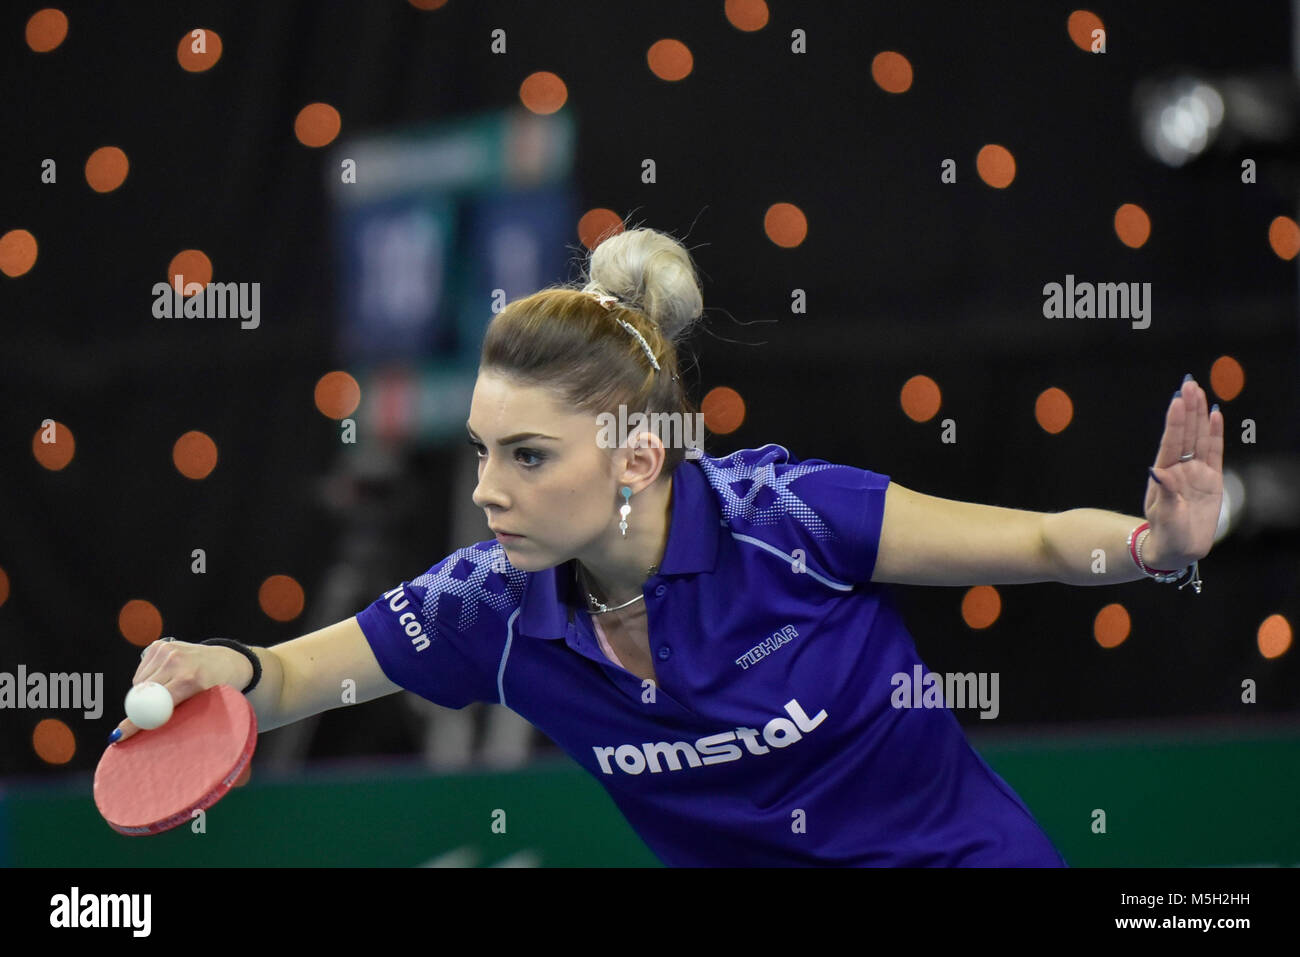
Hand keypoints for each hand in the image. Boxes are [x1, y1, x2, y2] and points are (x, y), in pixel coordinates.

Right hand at [109, 639, 253, 742]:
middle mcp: (177, 662)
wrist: (228, 661)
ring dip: (145, 693)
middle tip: (147, 716)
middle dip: (139, 709)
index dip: (135, 723)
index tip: (118, 735)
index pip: (155, 705)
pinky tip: (165, 678)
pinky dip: (147, 680)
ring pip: (138, 683)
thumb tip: (146, 734)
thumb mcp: (203, 707)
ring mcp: (167, 651)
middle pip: (141, 694)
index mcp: (190, 680)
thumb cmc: (217, 690)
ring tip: (167, 691)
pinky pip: (141, 672)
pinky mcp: (159, 645)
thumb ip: (177, 718)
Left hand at [1143, 377, 1223, 569]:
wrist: (1177, 548)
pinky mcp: (1211, 478)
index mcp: (1164, 473)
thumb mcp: (1163, 515)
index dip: (1175, 422)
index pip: (1171, 442)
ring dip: (1200, 415)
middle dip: (1187, 409)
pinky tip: (1215, 415)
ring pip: (1199, 438)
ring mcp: (1195, 471)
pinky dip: (1214, 434)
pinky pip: (1214, 452)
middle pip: (1185, 433)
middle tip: (1189, 384)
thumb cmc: (1165, 532)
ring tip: (1199, 391)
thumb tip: (1157, 472)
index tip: (1177, 400)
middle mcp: (1179, 468)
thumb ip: (1164, 493)